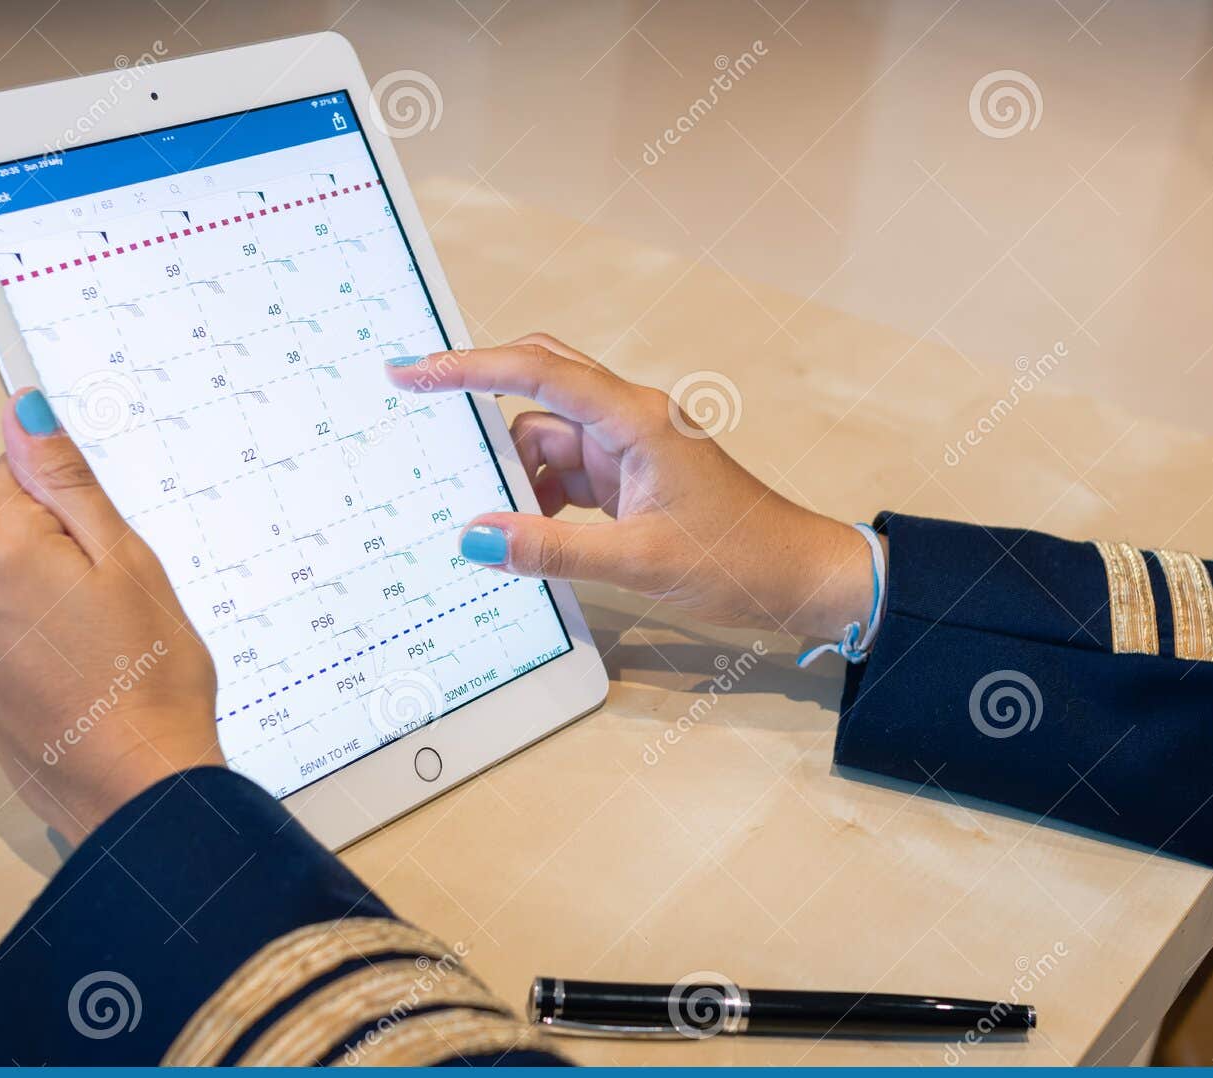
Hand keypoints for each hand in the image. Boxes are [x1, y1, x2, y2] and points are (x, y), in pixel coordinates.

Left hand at [0, 391, 221, 844]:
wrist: (135, 786)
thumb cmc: (147, 680)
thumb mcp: (128, 562)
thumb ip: (70, 482)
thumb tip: (26, 412)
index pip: (24, 470)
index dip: (79, 504)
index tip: (110, 546)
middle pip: (13, 525)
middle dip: (65, 550)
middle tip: (120, 601)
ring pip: (10, 577)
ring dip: (52, 594)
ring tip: (106, 642)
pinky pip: (2, 625)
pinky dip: (39, 635)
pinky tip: (84, 668)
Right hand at [385, 335, 878, 642]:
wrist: (797, 576)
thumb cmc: (738, 559)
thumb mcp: (636, 561)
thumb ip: (551, 548)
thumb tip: (477, 539)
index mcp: (635, 418)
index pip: (536, 373)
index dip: (468, 367)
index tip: (414, 370)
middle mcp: (630, 419)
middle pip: (539, 385)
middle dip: (483, 400)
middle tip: (425, 415)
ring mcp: (631, 446)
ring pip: (549, 438)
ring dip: (518, 476)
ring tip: (492, 521)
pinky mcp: (633, 476)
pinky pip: (569, 471)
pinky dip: (542, 498)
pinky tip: (529, 533)